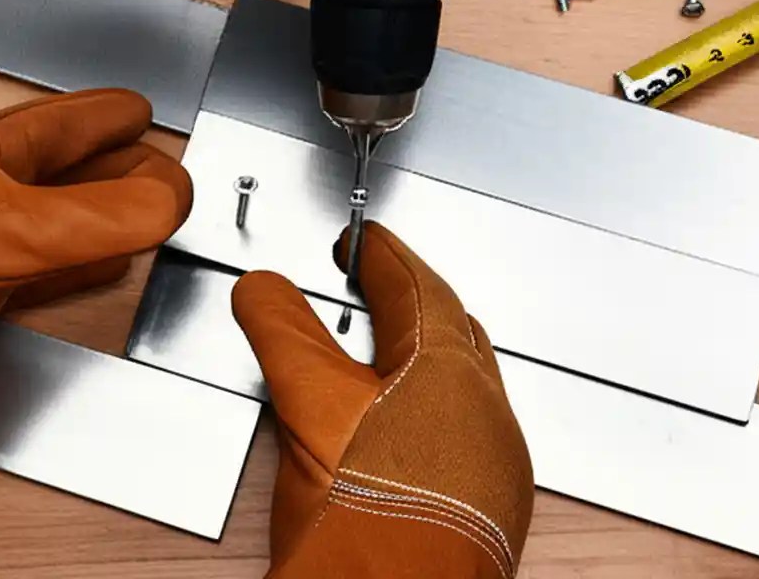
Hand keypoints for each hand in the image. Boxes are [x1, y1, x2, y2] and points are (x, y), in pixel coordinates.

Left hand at [0, 89, 192, 518]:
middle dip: (118, 166)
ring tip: (145, 215)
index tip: (152, 120)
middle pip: (63, 165)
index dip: (115, 119)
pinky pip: (40, 264)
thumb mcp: (6, 238)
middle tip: (167, 180)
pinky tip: (101, 267)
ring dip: (102, 213)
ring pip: (54, 214)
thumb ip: (97, 216)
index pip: (65, 121)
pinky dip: (78, 261)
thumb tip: (171, 198)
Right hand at [232, 222, 533, 577]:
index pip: (419, 286)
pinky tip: (392, 429)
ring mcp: (493, 464)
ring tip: (374, 355)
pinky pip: (461, 432)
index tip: (361, 239)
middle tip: (371, 285)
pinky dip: (425, 409)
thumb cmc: (367, 520)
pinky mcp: (484, 507)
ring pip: (460, 385)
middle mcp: (489, 414)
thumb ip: (284, 333)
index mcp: (454, 372)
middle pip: (450, 332)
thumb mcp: (307, 406)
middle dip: (407, 302)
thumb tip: (265, 289)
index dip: (381, 254)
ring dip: (417, 359)